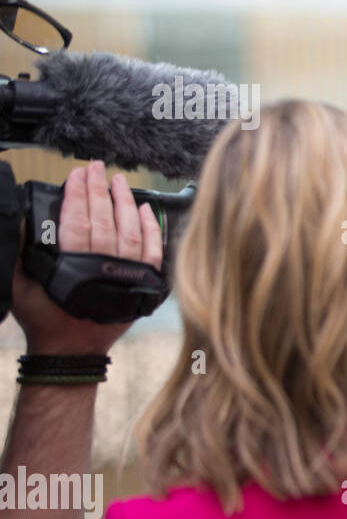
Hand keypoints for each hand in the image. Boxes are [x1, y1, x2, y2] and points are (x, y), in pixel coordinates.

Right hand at [10, 160, 162, 354]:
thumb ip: (23, 251)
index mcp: (71, 268)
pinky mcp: (144, 283)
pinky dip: (151, 228)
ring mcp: (126, 276)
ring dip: (125, 203)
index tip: (77, 175)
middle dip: (99, 191)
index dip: (77, 195)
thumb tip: (25, 219)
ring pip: (130, 231)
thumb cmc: (46, 318)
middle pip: (103, 221)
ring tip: (119, 181)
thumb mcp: (21, 285)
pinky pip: (152, 250)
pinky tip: (145, 209)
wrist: (73, 351)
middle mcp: (102, 269)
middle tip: (96, 168)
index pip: (76, 222)